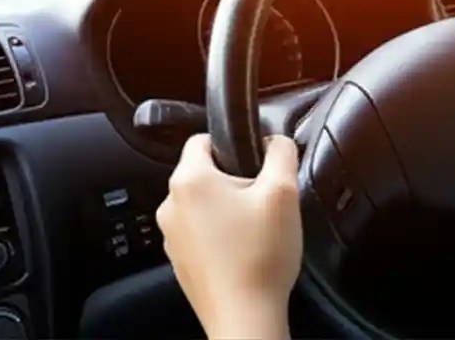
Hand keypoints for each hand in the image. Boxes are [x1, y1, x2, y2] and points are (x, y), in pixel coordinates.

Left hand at [156, 134, 301, 338]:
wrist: (245, 316)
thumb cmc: (259, 259)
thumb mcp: (284, 191)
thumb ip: (281, 152)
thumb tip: (277, 141)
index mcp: (189, 180)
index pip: (202, 138)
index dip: (233, 144)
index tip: (255, 162)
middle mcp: (171, 205)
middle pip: (204, 173)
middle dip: (234, 181)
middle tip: (262, 201)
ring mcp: (172, 235)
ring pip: (203, 205)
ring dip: (227, 209)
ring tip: (255, 230)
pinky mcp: (180, 259)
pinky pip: (201, 233)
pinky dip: (221, 236)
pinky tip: (244, 251)